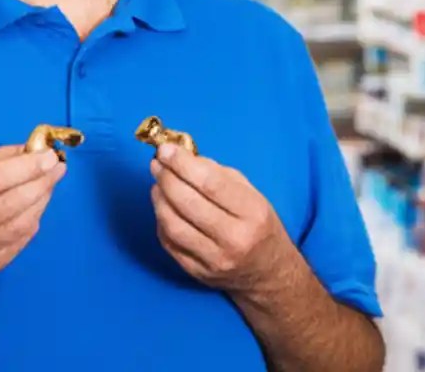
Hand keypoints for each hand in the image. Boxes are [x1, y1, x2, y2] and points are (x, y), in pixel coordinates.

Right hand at [0, 145, 65, 283]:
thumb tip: (29, 150)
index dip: (25, 166)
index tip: (47, 154)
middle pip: (11, 201)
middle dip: (41, 180)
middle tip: (57, 166)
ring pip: (22, 221)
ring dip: (43, 197)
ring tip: (50, 181)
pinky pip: (24, 237)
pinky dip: (35, 216)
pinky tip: (37, 203)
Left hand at [150, 144, 296, 295]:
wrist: (268, 274)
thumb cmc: (259, 226)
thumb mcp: (253, 195)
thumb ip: (220, 175)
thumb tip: (183, 157)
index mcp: (252, 213)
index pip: (211, 183)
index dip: (183, 164)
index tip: (166, 149)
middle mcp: (234, 238)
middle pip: (188, 203)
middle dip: (167, 178)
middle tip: (157, 163)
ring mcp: (214, 259)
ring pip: (173, 225)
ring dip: (159, 199)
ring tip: (157, 183)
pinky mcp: (197, 273)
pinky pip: (169, 243)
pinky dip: (161, 221)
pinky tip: (162, 206)